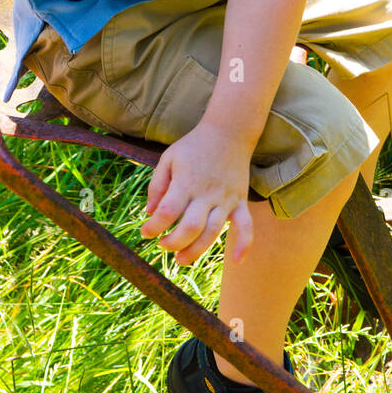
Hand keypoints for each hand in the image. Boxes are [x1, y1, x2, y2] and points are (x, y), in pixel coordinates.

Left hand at [140, 120, 253, 266]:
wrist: (229, 131)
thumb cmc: (194, 145)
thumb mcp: (168, 158)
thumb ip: (157, 185)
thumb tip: (150, 212)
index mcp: (186, 182)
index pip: (167, 211)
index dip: (153, 227)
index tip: (145, 232)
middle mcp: (206, 194)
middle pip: (190, 227)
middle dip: (173, 243)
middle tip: (162, 245)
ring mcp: (226, 199)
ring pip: (213, 232)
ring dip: (196, 251)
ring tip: (181, 259)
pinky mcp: (240, 201)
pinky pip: (246, 226)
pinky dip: (244, 244)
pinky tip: (237, 261)